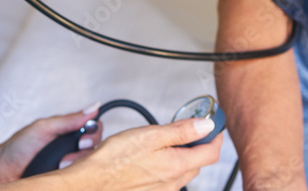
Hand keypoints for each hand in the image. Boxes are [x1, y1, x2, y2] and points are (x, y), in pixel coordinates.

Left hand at [0, 106, 102, 184]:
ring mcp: (69, 164)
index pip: (95, 129)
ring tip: (59, 165)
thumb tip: (94, 107)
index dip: (93, 134)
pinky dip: (73, 174)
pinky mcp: (65, 178)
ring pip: (88, 163)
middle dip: (84, 151)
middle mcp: (71, 148)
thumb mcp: (44, 127)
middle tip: (67, 155)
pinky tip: (61, 173)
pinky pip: (78, 177)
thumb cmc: (18, 147)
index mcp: (68, 132)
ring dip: (75, 164)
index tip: (82, 140)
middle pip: (95, 147)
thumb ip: (69, 120)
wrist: (2, 171)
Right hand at [61, 117, 223, 190]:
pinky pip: (169, 180)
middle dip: (198, 145)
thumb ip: (182, 131)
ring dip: (182, 156)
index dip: (215, 136)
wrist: (92, 181)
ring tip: (166, 142)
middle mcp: (173, 183)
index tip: (213, 124)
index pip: (211, 153)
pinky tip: (153, 158)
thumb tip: (206, 125)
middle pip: (198, 162)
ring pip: (183, 172)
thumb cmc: (115, 159)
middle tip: (188, 128)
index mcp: (177, 166)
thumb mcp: (150, 135)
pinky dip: (168, 167)